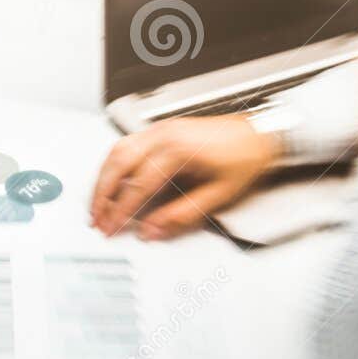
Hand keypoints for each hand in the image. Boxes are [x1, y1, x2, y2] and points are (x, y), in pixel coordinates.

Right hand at [90, 117, 278, 240]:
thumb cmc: (245, 158)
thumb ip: (181, 215)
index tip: (111, 228)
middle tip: (96, 218)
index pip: (138, 186)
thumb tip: (153, 230)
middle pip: (119, 164)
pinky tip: (112, 179)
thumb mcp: (218, 195)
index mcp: (178, 150)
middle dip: (102, 195)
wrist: (261, 134)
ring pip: (118, 150)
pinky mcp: (161, 128)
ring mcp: (160, 128)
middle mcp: (164, 134)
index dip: (121, 211)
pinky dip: (114, 164)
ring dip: (103, 178)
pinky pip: (127, 143)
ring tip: (98, 203)